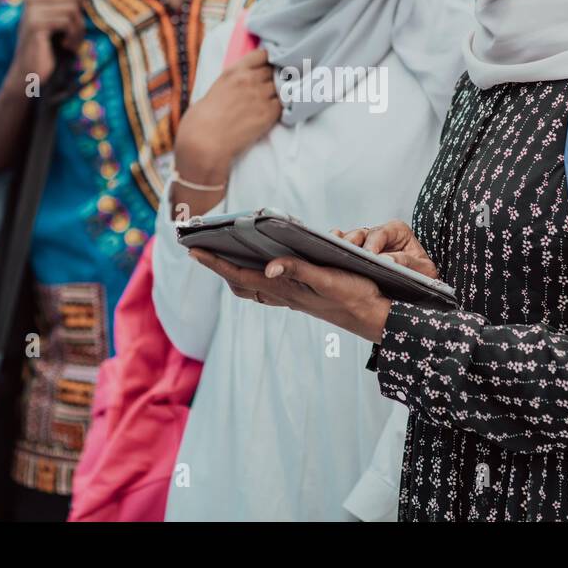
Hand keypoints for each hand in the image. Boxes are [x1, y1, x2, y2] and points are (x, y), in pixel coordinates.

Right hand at [9, 0, 86, 83]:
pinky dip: (73, 37)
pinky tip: (66, 46)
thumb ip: (65, 3)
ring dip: (78, 30)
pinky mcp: (36, 25)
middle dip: (80, 17)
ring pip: (73, 10)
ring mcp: (32, 11)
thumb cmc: (47, 46)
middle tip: (75, 33)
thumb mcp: (56, 20)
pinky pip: (67, 22)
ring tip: (70, 41)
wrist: (29, 71)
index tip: (81, 5)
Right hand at [174, 47, 281, 184]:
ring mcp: (261, 96)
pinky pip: (283, 104)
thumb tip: (245, 81)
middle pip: (273, 70)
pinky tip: (273, 111)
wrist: (205, 141)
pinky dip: (281, 106)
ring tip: (272, 99)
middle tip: (271, 85)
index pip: (262, 54)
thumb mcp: (217, 88)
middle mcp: (250, 80)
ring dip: (279, 92)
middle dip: (274, 76)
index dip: (267, 60)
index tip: (268, 65)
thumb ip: (234, 80)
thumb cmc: (203, 117)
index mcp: (234, 71)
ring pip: (281, 87)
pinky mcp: (269, 113)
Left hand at [187, 249, 391, 343]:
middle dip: (219, 268)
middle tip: (204, 251)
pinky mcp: (303, 297)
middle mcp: (283, 295)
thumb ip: (297, 270)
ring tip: (225, 257)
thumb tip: (267, 266)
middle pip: (239, 284)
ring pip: (253, 288)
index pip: (239, 275)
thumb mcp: (327, 278)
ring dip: (236, 273)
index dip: (214, 263)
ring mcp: (292, 298)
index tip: (193, 250)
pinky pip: (270, 288)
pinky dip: (257, 276)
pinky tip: (263, 267)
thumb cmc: (354, 295)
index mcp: (284, 289)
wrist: (374, 316)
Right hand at [333, 219, 438, 279]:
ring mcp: (365, 244)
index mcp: (398, 232)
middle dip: (353, 244)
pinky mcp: (354, 254)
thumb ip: (407, 263)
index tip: (368, 255)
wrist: (417, 288)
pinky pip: (342, 248)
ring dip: (342, 248)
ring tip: (335, 256)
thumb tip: (387, 261)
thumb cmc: (422, 275)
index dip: (373, 243)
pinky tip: (327, 257)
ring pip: (349, 240)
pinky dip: (335, 252)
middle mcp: (380, 235)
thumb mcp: (422, 270)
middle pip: (361, 234)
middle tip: (348, 255)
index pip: (381, 233)